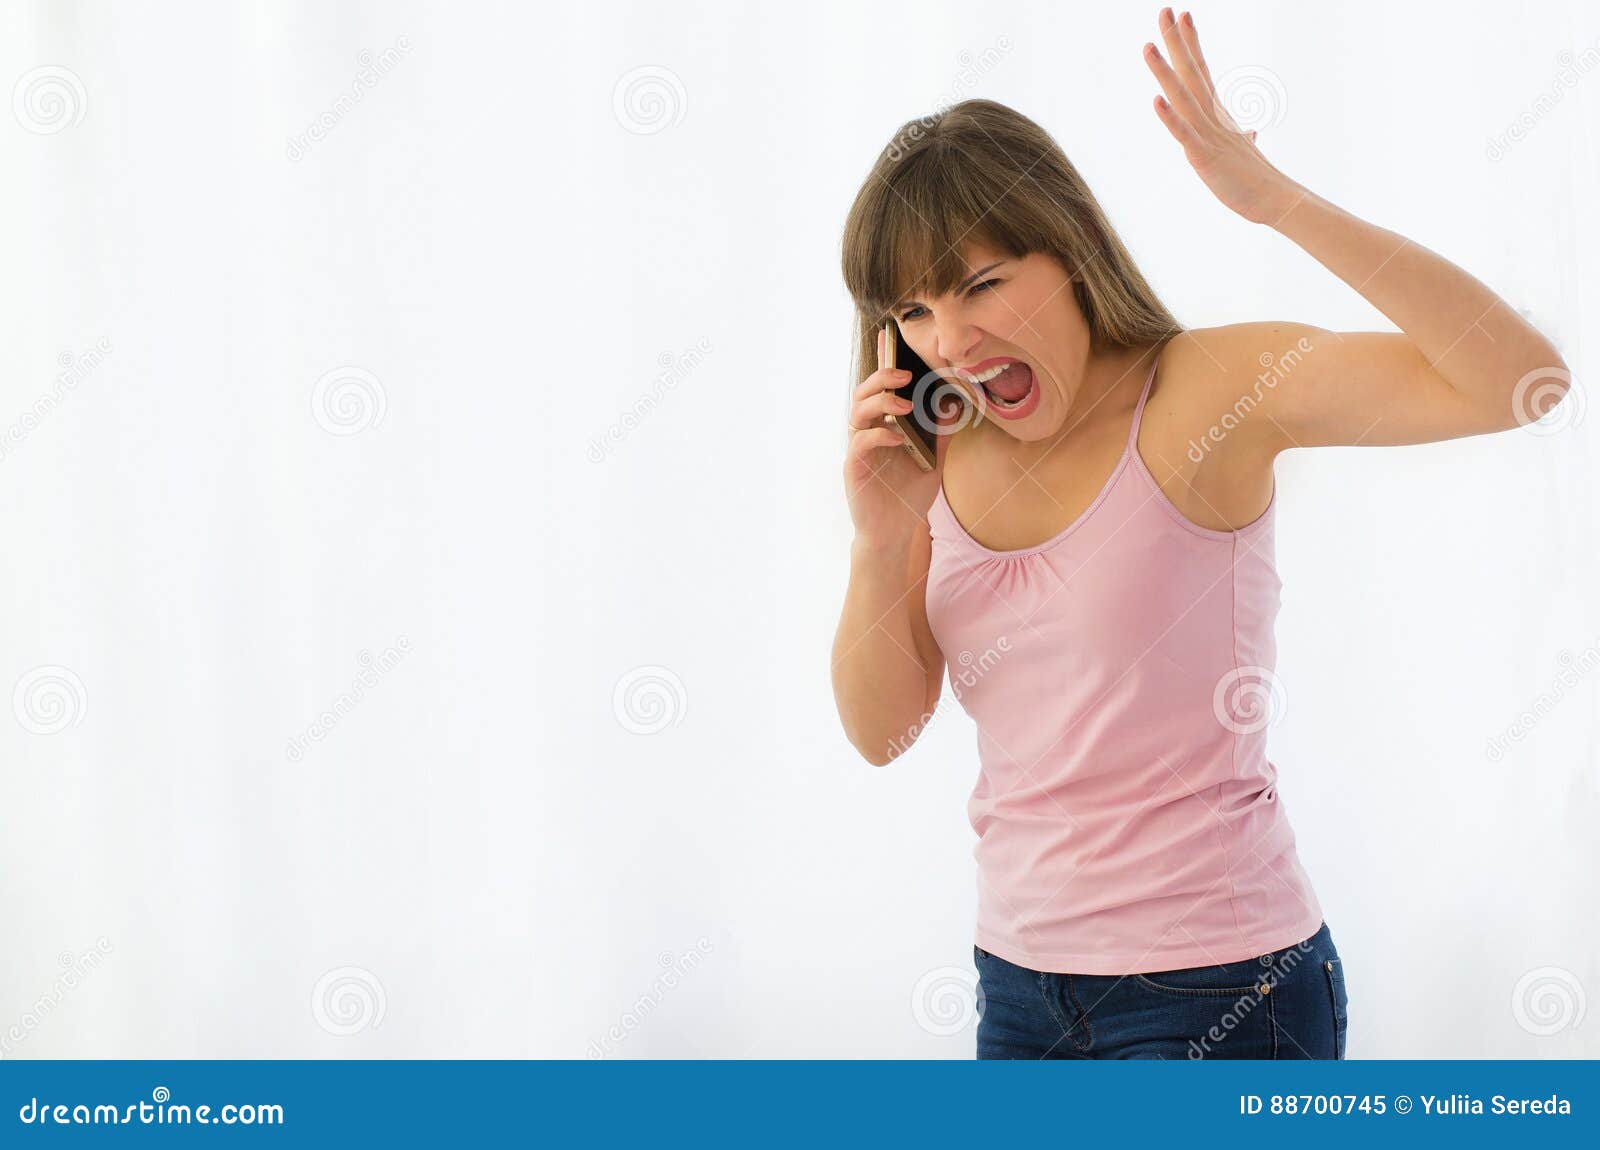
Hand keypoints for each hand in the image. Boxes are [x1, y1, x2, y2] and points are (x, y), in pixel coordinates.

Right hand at [842, 327, 945, 548]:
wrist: (894, 533)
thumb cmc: (908, 496)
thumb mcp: (934, 461)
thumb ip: (941, 434)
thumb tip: (956, 405)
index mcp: (884, 425)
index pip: (882, 388)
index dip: (883, 361)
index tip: (890, 336)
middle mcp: (868, 432)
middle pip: (865, 393)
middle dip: (882, 376)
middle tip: (904, 373)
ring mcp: (859, 449)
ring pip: (858, 412)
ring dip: (881, 401)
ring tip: (904, 404)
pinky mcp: (854, 467)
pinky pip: (862, 442)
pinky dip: (879, 434)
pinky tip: (898, 436)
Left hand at [1143, 8, 1299, 224]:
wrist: (1274, 199)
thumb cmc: (1255, 178)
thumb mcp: (1243, 152)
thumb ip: (1242, 137)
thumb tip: (1250, 132)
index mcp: (1216, 113)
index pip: (1201, 70)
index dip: (1190, 43)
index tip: (1182, 16)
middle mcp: (1211, 116)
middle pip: (1190, 72)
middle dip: (1176, 41)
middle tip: (1164, 9)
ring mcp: (1208, 134)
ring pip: (1182, 96)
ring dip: (1164, 71)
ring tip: (1148, 45)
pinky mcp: (1203, 156)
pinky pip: (1184, 134)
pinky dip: (1170, 117)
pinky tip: (1155, 99)